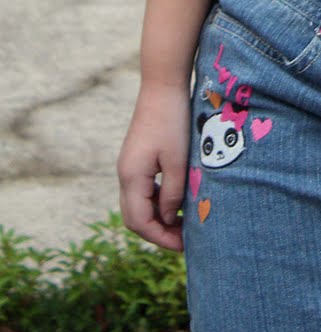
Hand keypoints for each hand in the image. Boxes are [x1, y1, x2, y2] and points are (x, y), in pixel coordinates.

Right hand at [117, 82, 189, 251]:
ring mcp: (129, 166)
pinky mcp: (136, 159)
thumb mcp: (177, 160)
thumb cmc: (173, 120)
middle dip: (157, 232)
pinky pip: (143, 190)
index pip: (139, 222)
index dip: (160, 238)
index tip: (184, 245)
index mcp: (131, 177)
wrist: (162, 86)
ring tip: (183, 224)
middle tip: (184, 239)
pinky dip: (157, 202)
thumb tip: (168, 219)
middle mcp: (125, 174)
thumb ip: (173, 193)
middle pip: (134, 217)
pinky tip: (177, 202)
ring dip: (157, 218)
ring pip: (137, 205)